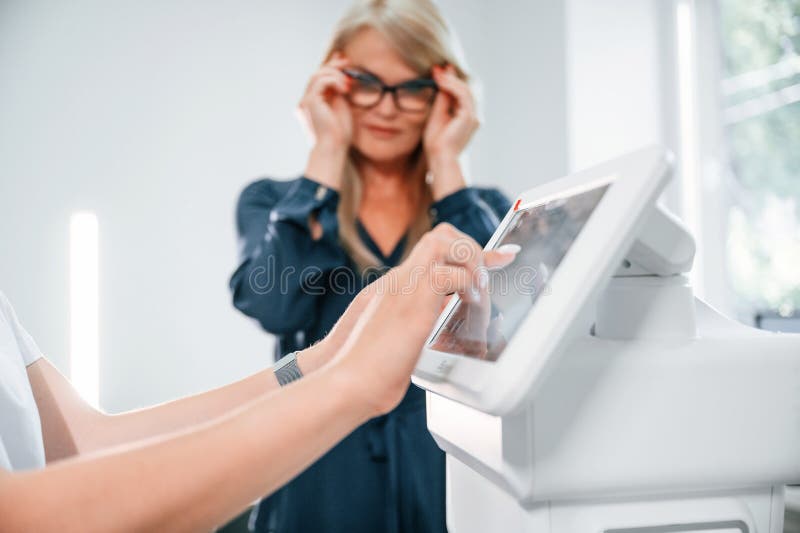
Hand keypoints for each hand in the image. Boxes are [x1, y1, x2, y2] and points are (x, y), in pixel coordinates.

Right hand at [299, 53, 352, 190]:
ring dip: (335, 74)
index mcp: (314, 101)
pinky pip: (320, 82)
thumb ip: (341, 90)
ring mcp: (306, 100)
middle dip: (333, 66)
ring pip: (317, 75)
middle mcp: (307, 100)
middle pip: (317, 74)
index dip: (331, 66)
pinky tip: (345, 89)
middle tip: (348, 64)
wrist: (334, 146)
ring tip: (348, 83)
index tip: (345, 60)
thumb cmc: (340, 132)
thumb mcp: (343, 105)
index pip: (320, 77)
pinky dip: (334, 81)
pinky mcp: (310, 101)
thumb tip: (345, 75)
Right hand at [330, 224, 517, 416]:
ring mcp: (404, 286)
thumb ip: (418, 321)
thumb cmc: (370, 370)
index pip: (435, 251)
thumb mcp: (400, 338)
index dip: (467, 251)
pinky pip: (448, 275)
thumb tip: (440, 316)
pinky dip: (468, 284)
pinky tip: (471, 304)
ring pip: (442, 241)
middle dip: (472, 249)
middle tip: (486, 277)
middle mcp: (400, 279)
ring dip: (470, 260)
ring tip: (478, 290)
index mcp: (397, 287)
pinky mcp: (413, 303)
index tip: (494, 258)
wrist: (347, 381)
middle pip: (441, 235)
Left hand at [423, 65, 479, 198]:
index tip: (437, 70)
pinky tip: (441, 81)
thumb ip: (442, 99)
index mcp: (467, 117)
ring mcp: (474, 117)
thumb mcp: (437, 115)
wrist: (439, 158)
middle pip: (466, 89)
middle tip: (437, 67)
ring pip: (465, 90)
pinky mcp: (470, 117)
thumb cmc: (436, 142)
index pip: (462, 92)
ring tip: (437, 73)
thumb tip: (441, 80)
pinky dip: (452, 86)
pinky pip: (463, 95)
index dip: (451, 80)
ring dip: (451, 80)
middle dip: (451, 77)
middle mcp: (474, 116)